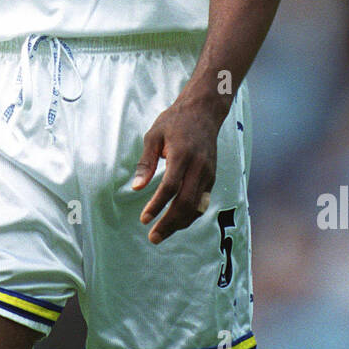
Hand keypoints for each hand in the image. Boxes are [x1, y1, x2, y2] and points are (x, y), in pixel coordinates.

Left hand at [132, 95, 224, 244]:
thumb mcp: (153, 136)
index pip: (170, 187)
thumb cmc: (175, 122)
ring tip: (162, 234)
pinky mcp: (212, 177)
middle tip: (153, 237)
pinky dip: (190, 216)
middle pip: (185, 202)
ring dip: (179, 224)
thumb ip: (145, 163)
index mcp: (182, 155)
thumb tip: (136, 188)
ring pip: (196, 206)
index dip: (157, 206)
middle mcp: (198, 166)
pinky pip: (202, 202)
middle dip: (169, 223)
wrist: (204, 112)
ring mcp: (208, 173)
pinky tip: (177, 223)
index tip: (144, 219)